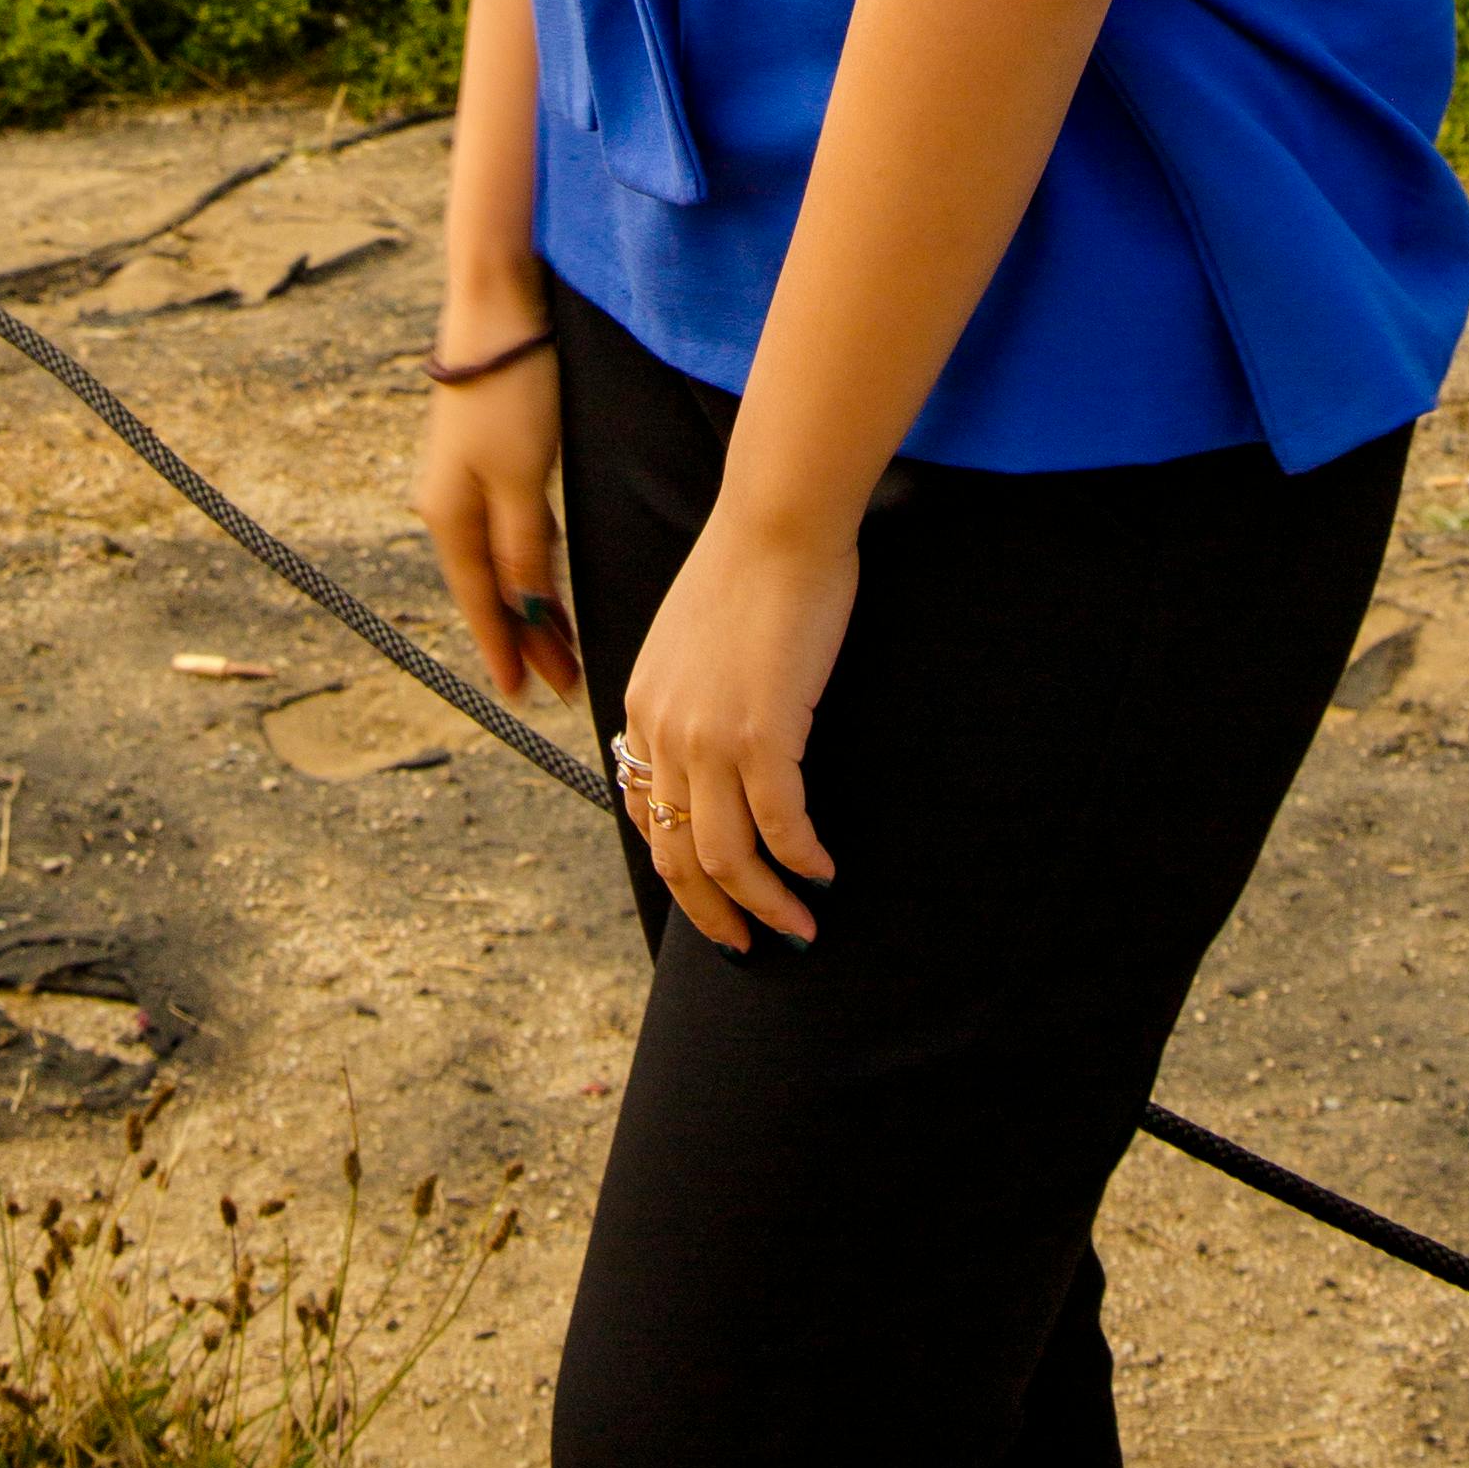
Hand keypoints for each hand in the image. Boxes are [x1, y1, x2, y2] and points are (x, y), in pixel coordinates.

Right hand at [416, 339, 579, 704]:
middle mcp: (449, 505)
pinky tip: (548, 577)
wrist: (496, 308)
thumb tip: (525, 608)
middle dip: (526, 636)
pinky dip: (531, 560)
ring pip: (503, 558)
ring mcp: (467, 480)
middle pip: (492, 586)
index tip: (525, 695)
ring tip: (563, 644)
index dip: (505, 650)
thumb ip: (521, 547)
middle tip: (565, 682)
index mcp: (450, 517)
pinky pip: (511, 527)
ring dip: (532, 601)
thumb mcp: (521, 479)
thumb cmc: (510, 392)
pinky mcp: (490, 456)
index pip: (481, 602)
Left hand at [621, 499, 853, 951]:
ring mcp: (710, 736)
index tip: (714, 897)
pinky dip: (803, 861)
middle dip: (715, 914)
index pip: (647, 815)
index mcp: (642, 709)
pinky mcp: (763, 732)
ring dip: (765, 905)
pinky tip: (826, 872)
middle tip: (750, 946)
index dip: (679, 869)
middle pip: (677, 855)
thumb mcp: (688, 640)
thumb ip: (687, 696)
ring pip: (726, 856)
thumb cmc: (747, 569)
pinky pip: (782, 825)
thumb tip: (711, 746)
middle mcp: (664, 731)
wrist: (776, 521)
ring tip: (800, 929)